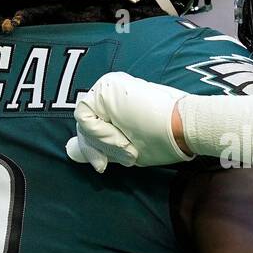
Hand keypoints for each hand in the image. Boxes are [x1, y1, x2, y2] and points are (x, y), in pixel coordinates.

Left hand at [65, 72, 191, 171]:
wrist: (182, 126)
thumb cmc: (164, 139)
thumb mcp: (126, 149)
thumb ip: (102, 147)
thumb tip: (70, 151)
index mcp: (114, 108)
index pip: (89, 130)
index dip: (92, 150)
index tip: (103, 166)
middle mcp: (108, 95)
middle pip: (84, 128)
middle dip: (99, 149)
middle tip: (126, 154)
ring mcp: (106, 88)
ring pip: (84, 125)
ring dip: (106, 143)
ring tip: (130, 146)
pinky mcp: (106, 86)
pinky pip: (86, 117)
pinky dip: (101, 134)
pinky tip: (123, 137)